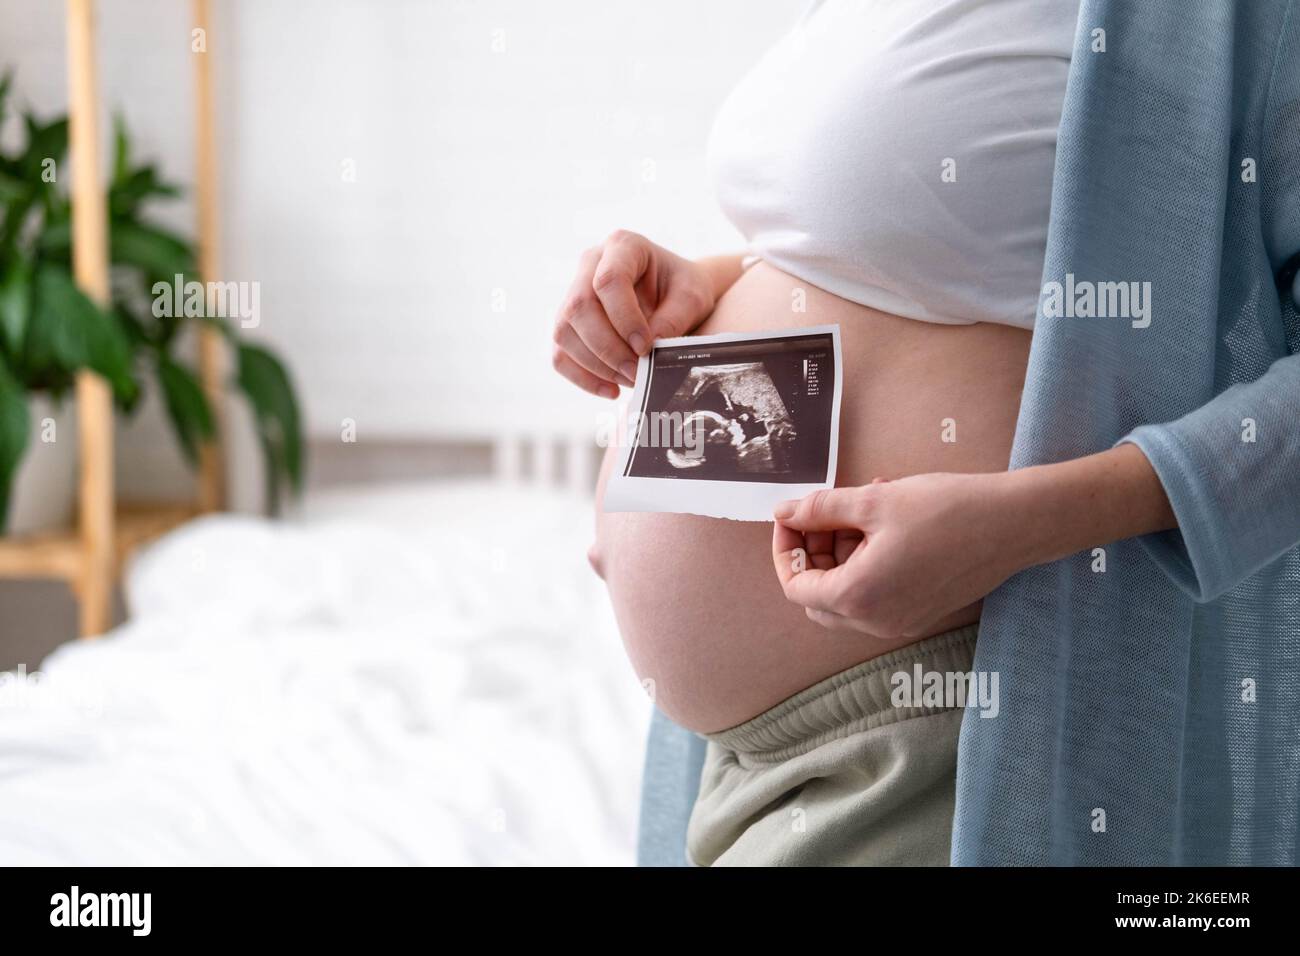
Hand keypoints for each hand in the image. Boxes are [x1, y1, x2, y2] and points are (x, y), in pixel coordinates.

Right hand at [551, 230, 715, 397]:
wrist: (675, 295)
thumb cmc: (684, 290)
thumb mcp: (692, 298)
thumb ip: (674, 320)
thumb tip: (645, 350)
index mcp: (623, 246)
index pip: (609, 280)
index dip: (624, 318)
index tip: (646, 347)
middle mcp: (590, 264)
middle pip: (579, 307)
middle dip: (608, 347)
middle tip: (638, 372)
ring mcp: (573, 293)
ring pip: (564, 332)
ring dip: (596, 365)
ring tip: (631, 380)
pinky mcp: (568, 324)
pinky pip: (560, 354)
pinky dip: (582, 377)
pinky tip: (611, 390)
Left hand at [771, 474, 1024, 639]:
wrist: (1014, 525)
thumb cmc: (946, 511)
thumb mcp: (873, 502)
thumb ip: (821, 509)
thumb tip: (785, 512)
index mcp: (858, 598)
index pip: (796, 586)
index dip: (786, 549)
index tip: (791, 516)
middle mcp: (876, 622)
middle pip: (819, 596)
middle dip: (814, 553)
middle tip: (823, 514)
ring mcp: (900, 621)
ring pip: (848, 595)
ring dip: (843, 553)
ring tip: (860, 504)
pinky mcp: (921, 612)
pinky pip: (877, 595)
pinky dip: (868, 562)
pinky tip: (884, 521)